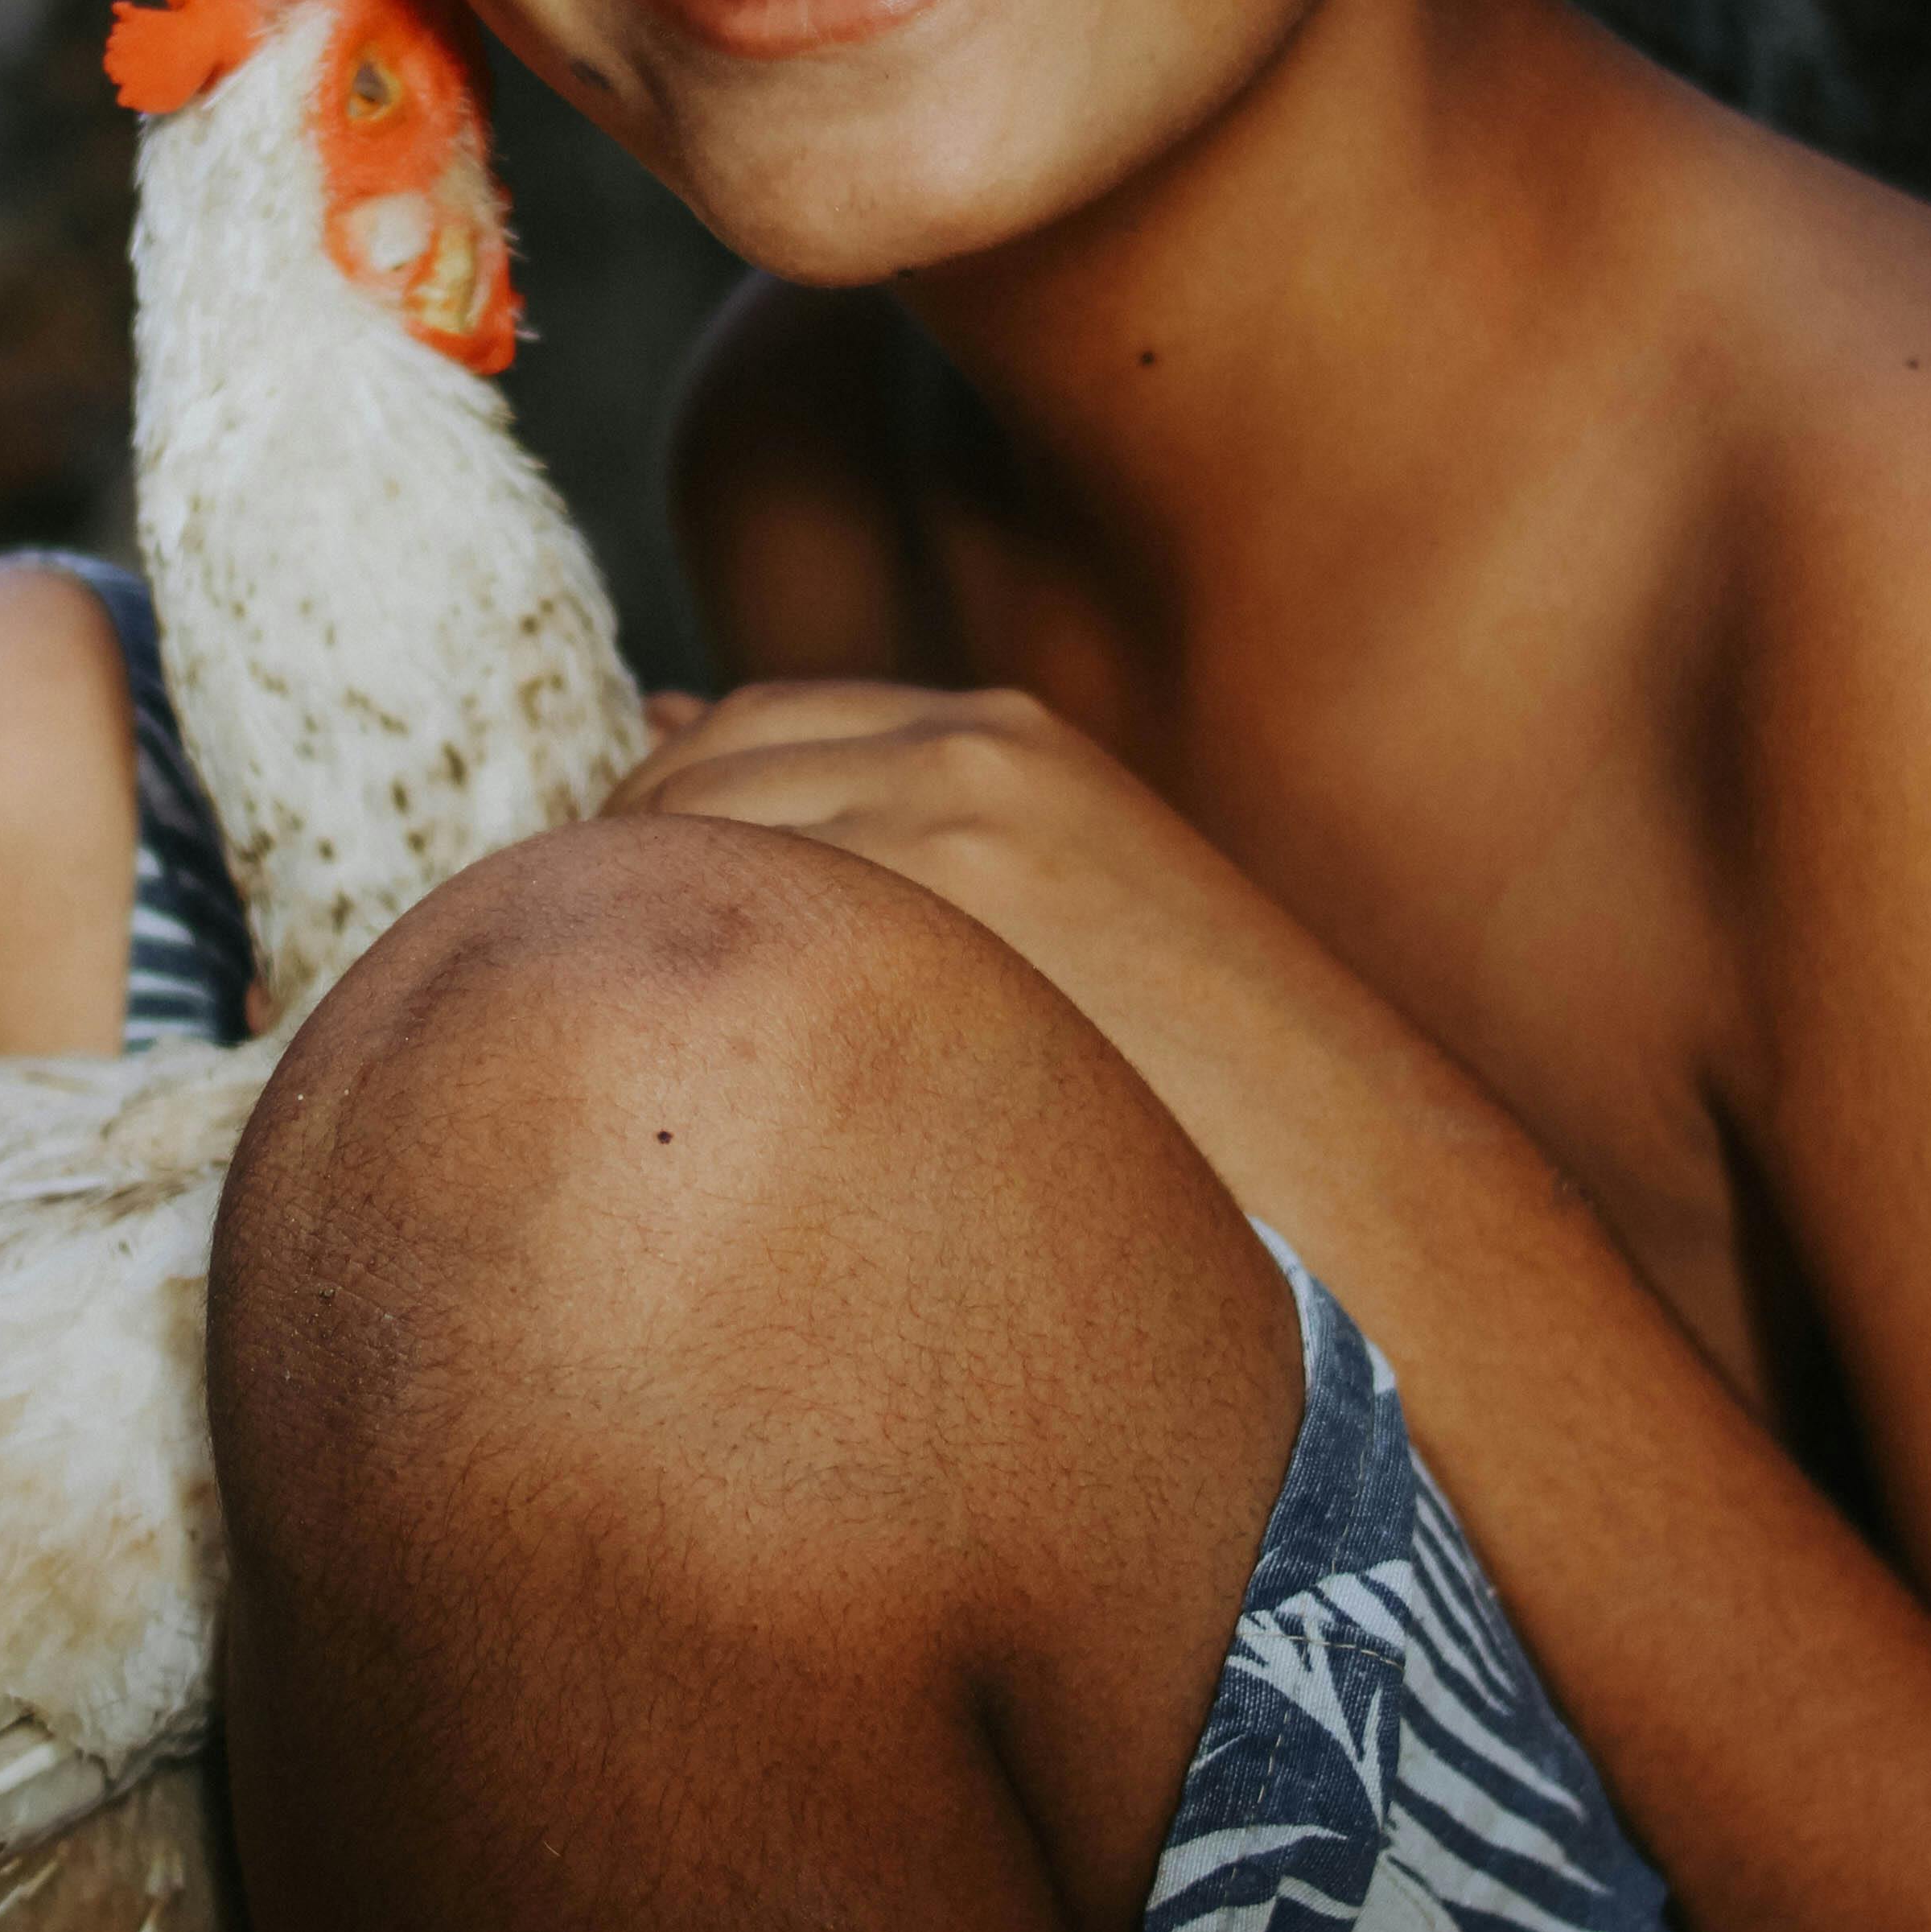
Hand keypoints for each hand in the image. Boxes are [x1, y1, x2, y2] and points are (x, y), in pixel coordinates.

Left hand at [608, 680, 1317, 1134]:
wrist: (1357, 1200)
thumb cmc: (1198, 1101)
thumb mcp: (1062, 930)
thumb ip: (903, 851)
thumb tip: (680, 756)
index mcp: (1003, 742)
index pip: (743, 731)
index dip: (654, 823)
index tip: (607, 919)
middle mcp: (968, 754)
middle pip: (692, 778)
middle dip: (616, 875)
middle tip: (573, 1004)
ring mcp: (952, 827)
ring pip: (692, 850)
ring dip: (625, 939)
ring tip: (598, 1065)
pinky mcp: (940, 924)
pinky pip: (731, 922)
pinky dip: (667, 986)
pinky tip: (660, 1092)